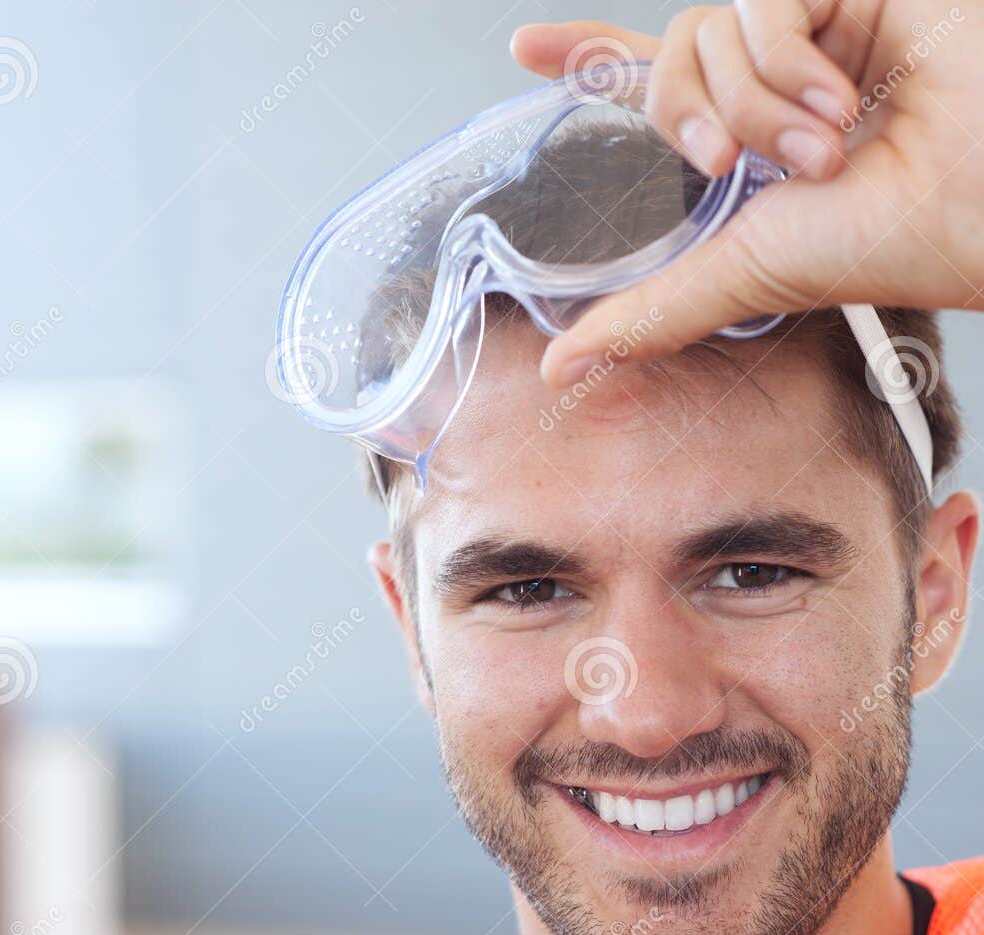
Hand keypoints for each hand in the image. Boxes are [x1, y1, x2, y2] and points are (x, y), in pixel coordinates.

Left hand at [510, 6, 983, 386]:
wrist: (969, 205)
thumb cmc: (880, 244)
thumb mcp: (738, 276)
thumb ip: (648, 312)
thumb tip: (557, 369)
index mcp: (748, 137)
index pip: (651, 80)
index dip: (590, 56)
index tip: (526, 51)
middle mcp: (775, 75)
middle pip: (672, 55)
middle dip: (689, 118)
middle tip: (736, 169)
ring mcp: (814, 25)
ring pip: (710, 27)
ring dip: (754, 104)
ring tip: (822, 151)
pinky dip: (787, 60)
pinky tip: (843, 101)